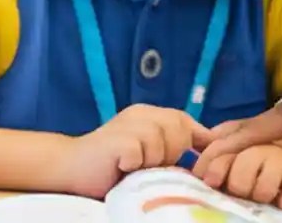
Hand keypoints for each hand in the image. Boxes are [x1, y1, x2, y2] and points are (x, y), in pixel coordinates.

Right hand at [63, 104, 209, 197]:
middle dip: (171, 154)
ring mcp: (130, 124)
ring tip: (132, 167)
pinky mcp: (119, 140)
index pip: (185, 121)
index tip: (193, 160)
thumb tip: (210, 143)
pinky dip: (135, 166)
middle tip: (148, 165)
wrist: (70, 168)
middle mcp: (141, 114)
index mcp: (149, 113)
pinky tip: (121, 167)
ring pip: (164, 146)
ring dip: (152, 163)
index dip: (194, 141)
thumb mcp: (147, 150)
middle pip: (180, 131)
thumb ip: (172, 143)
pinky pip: (144, 155)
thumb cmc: (111, 164)